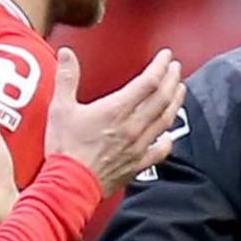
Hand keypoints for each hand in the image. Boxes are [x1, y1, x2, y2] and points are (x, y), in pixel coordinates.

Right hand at [45, 47, 184, 195]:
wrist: (70, 185)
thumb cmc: (65, 149)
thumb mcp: (60, 109)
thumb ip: (66, 78)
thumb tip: (67, 54)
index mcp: (116, 110)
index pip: (148, 82)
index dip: (161, 66)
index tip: (166, 56)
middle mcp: (132, 126)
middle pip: (162, 98)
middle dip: (172, 79)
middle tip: (176, 68)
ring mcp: (137, 146)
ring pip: (165, 120)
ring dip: (175, 102)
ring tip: (180, 90)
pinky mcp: (136, 164)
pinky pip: (159, 151)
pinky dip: (167, 140)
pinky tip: (168, 135)